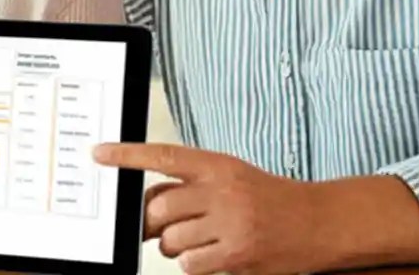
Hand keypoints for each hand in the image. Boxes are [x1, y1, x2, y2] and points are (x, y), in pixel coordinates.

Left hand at [94, 143, 317, 274]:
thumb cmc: (269, 199)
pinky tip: (213, 256)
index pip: (164, 156)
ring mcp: (231, 224)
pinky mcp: (237, 256)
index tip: (100, 154)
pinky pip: (190, 266)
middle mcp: (223, 191)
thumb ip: (192, 186)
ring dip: (175, 247)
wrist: (318, 221)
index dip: (127, 155)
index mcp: (219, 165)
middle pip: (160, 207)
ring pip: (171, 241)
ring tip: (200, 241)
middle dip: (154, 223)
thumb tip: (148, 207)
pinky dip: (193, 265)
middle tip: (165, 227)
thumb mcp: (231, 177)